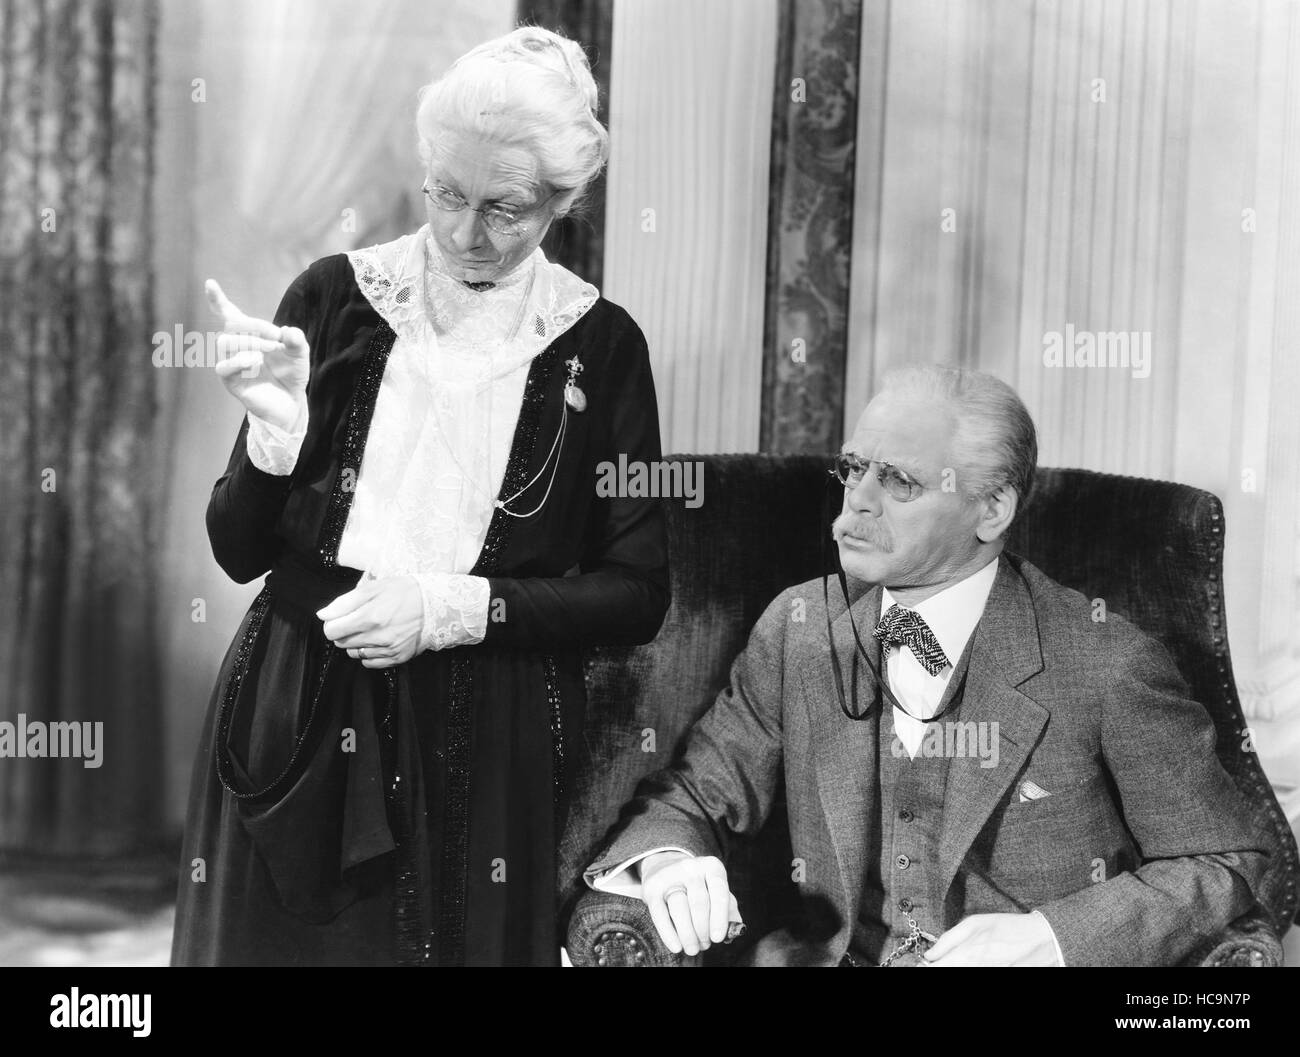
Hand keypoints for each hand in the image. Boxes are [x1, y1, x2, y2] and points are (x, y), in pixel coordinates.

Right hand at [207, 279, 309, 430]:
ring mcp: (230, 363)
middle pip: (232, 325)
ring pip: (224, 342)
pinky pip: (223, 366)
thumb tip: (288, 331)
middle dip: (255, 326)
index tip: (210, 283)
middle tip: (277, 338)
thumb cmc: (291, 374)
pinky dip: (240, 361)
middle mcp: (236, 347)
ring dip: (249, 342)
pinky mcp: (230, 381)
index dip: (218, 300)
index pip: (229, 314)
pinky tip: (256, 362)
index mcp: (249, 335)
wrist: (290, 403)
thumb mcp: (299, 355)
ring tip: (269, 351)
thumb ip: (296, 341)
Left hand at [317, 576, 423, 668]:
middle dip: (345, 632)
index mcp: (369, 616)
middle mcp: (378, 636)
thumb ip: (344, 602)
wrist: (436, 604)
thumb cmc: (404, 592)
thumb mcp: (373, 588)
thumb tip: (323, 615)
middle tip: (359, 620)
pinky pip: (370, 662)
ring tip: (371, 629)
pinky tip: (379, 640)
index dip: (333, 623)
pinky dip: (369, 653)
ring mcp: (388, 649)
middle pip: (341, 643)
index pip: (332, 631)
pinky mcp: (397, 658)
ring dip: (357, 643)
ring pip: (354, 654)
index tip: (341, 617)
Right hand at [638, 851, 739, 956]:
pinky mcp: (652, 888)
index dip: (720, 917)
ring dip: (687, 933)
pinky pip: (659, 913)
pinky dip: (668, 933)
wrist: (665, 867)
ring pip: (679, 907)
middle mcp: (691, 867)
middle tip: (705, 946)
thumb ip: (729, 909)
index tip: (718, 938)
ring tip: (693, 948)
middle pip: (699, 902)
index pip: (719, 891)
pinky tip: (676, 947)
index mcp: (712, 867)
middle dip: (703, 929)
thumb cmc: (699, 887)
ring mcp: (669, 875)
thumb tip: (735, 929)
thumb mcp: (716, 891)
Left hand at [922, 912, 1059, 965]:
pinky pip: (976, 975)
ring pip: (961, 974)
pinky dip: (969, 970)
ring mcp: (989, 973)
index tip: (923, 963)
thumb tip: (929, 955)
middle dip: (940, 967)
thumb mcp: (974, 923)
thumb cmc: (1006, 928)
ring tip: (961, 960)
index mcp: (967, 954)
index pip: (936, 968)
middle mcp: (975, 968)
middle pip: (946, 972)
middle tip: (939, 962)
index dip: (925, 967)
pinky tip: (974, 963)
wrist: (1042, 940)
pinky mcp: (998, 976)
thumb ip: (948, 940)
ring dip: (954, 968)